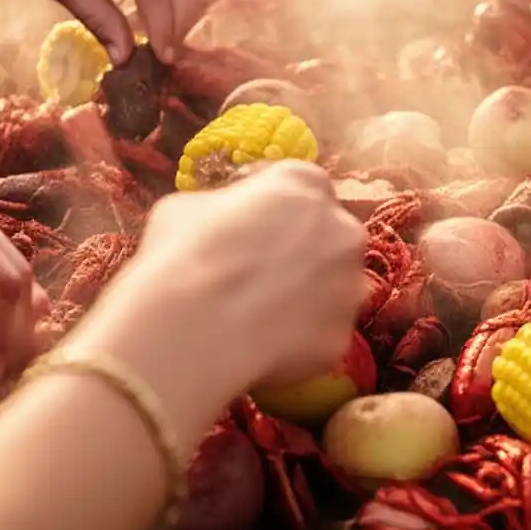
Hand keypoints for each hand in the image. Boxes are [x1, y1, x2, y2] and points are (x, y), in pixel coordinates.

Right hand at [62, 162, 366, 412]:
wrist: (192, 329)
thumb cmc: (181, 256)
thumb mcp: (184, 209)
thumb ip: (222, 209)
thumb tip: (221, 223)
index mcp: (303, 183)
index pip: (300, 186)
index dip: (271, 207)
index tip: (248, 225)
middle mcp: (341, 228)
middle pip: (328, 236)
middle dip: (300, 251)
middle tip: (258, 275)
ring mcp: (349, 285)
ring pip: (333, 288)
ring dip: (307, 296)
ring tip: (260, 315)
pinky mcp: (342, 335)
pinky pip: (321, 333)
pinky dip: (299, 340)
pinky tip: (263, 346)